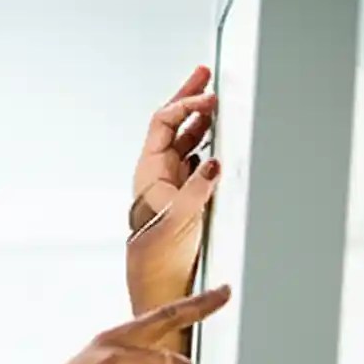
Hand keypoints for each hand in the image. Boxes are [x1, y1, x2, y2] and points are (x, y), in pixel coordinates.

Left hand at [128, 67, 220, 313]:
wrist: (157, 290)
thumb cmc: (160, 260)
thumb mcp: (181, 221)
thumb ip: (197, 190)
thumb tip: (213, 161)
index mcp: (148, 174)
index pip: (163, 124)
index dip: (186, 105)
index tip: (211, 98)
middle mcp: (155, 176)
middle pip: (171, 126)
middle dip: (187, 99)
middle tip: (204, 73)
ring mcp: (168, 187)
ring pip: (184, 143)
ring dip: (200, 121)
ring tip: (215, 101)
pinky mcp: (181, 201)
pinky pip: (192, 164)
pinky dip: (205, 146)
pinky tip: (214, 141)